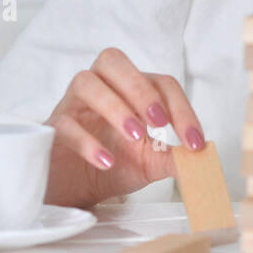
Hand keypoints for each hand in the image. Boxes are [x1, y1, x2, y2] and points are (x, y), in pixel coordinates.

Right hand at [44, 47, 204, 207]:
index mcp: (129, 91)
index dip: (181, 108)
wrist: (75, 192)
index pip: (159, 82)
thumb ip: (173, 158)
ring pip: (85, 81)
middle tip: (160, 123)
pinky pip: (64, 122)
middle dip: (140, 88)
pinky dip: (87, 140)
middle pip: (113, 61)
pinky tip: (107, 161)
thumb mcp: (150, 164)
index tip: (194, 142)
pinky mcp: (51, 128)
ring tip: (135, 136)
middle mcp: (100, 89)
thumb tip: (201, 158)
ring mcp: (72, 105)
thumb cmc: (113, 167)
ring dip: (115, 106)